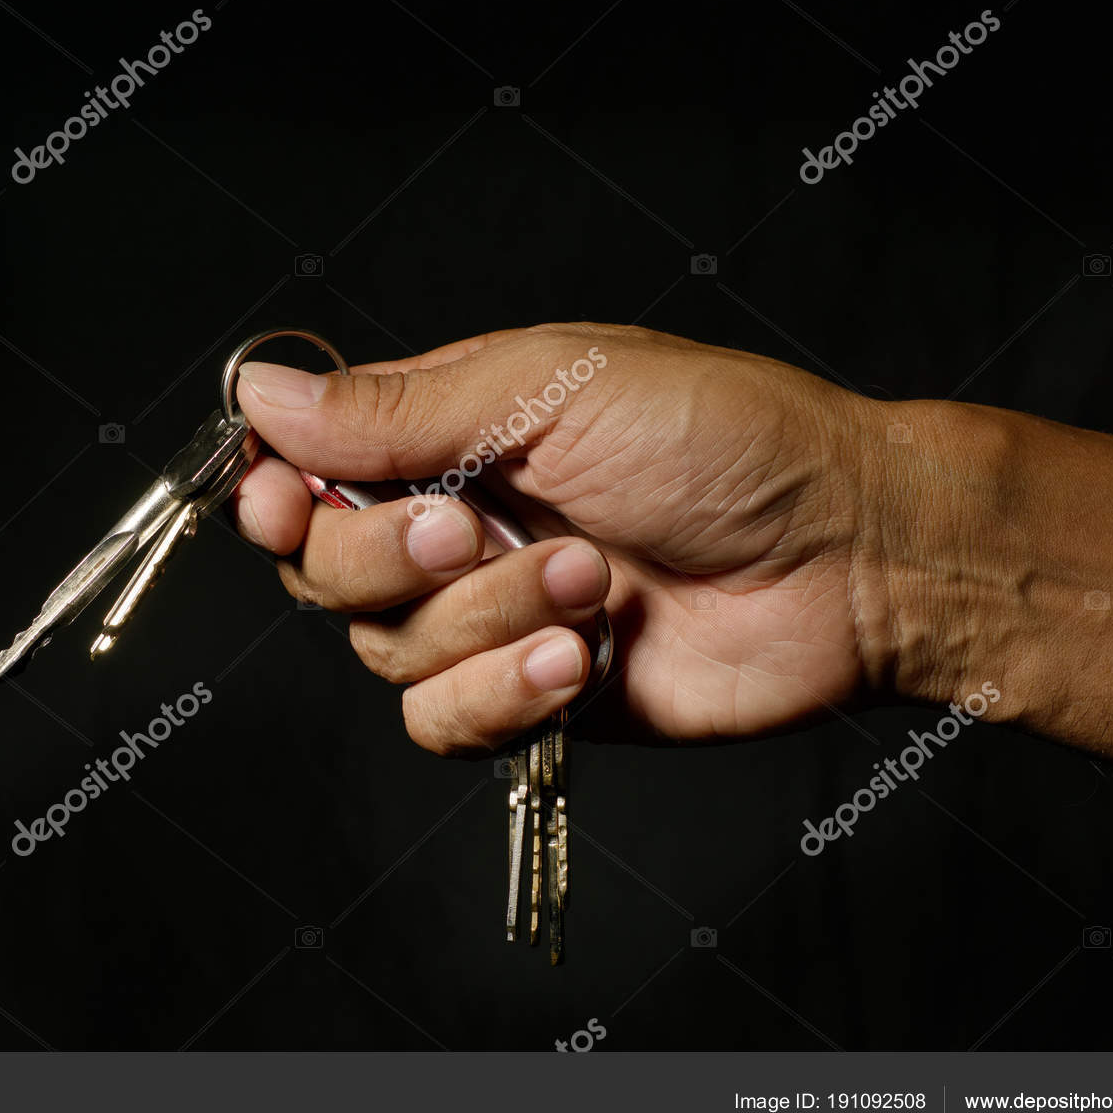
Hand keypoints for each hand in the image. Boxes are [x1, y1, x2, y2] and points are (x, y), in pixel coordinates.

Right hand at [231, 323, 880, 754]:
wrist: (848, 557)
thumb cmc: (724, 439)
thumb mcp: (551, 389)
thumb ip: (398, 408)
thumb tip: (264, 394)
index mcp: (451, 432)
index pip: (307, 471)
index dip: (276, 493)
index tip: (281, 501)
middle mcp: (458, 524)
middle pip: (324, 569)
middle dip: (387, 556)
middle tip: (476, 526)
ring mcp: (493, 615)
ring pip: (384, 651)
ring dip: (479, 619)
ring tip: (588, 581)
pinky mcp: (531, 697)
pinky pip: (442, 722)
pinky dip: (499, 694)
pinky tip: (578, 659)